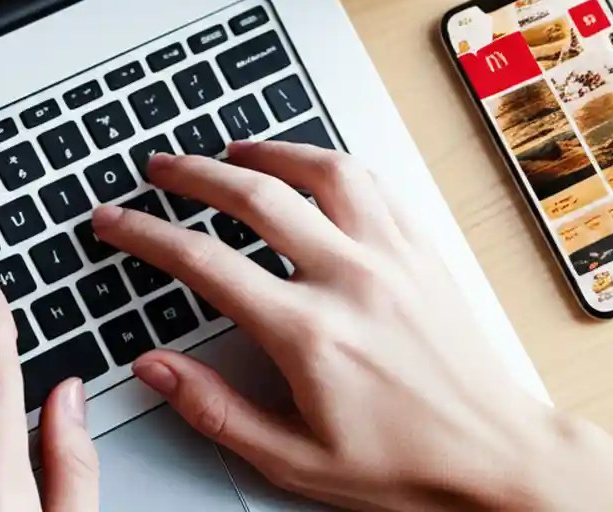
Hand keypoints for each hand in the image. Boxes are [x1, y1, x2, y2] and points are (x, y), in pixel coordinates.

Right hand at [91, 142, 566, 509]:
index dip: (145, 234)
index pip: (203, 262)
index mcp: (308, 332)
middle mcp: (349, 279)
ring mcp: (391, 256)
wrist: (497, 458)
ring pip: (319, 170)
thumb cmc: (404, 464)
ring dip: (266, 150)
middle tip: (159, 170)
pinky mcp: (422, 250)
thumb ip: (214, 409)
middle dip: (192, 175)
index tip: (116, 222)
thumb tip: (155, 367)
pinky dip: (328, 163)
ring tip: (231, 149)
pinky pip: (371, 183)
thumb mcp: (292, 459)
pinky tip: (309, 166)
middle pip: (253, 195)